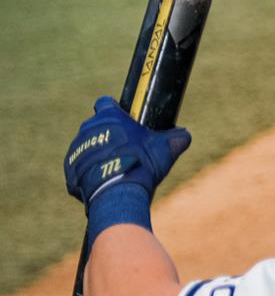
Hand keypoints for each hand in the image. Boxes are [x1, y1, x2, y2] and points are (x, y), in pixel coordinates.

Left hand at [64, 97, 190, 206]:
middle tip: (126, 149)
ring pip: (87, 147)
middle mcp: (88, 128)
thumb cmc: (142, 164)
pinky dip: (90, 173)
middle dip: (108, 135)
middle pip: (96, 126)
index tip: (123, 119)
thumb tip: (184, 135)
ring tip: (116, 168)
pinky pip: (80, 168)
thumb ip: (177, 137)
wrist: (118, 193)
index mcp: (108, 117)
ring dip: (99, 154)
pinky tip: (106, 181)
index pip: (105, 103)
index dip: (114, 110)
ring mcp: (76, 148)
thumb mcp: (167, 148)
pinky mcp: (69, 168)